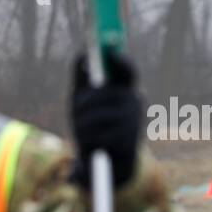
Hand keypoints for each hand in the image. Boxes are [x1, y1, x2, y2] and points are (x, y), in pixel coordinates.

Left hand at [69, 49, 141, 188]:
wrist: (107, 161)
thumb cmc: (92, 124)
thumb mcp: (83, 99)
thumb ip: (83, 77)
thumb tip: (84, 55)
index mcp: (125, 89)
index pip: (127, 70)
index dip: (120, 59)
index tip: (110, 51)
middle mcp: (135, 102)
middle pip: (103, 94)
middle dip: (84, 103)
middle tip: (76, 110)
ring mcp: (135, 121)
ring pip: (99, 115)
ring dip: (83, 124)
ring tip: (82, 132)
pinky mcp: (131, 141)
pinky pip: (101, 135)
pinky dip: (90, 140)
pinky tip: (93, 144)